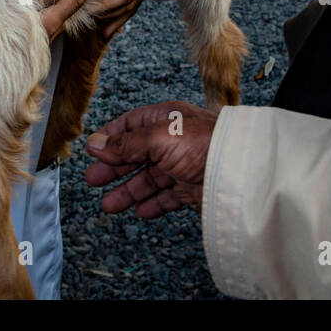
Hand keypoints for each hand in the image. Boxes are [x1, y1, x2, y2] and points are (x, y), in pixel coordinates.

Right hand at [84, 101, 219, 217]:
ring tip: (109, 205)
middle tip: (94, 180)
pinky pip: (168, 197)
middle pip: (136, 154)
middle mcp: (173, 141)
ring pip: (149, 179)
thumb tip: (96, 144)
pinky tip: (141, 211)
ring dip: (128, 191)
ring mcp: (183, 165)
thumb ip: (127, 143)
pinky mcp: (192, 188)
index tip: (92, 151)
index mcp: (165, 120)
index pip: (131, 125)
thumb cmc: (204, 143)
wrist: (238, 169)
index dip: (110, 138)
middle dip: (114, 168)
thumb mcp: (158, 137)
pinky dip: (153, 204)